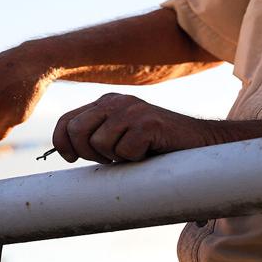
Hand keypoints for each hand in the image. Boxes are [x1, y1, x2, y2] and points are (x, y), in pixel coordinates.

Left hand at [51, 94, 213, 163]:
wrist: (199, 142)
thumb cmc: (157, 146)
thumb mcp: (121, 136)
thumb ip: (97, 135)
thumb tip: (66, 152)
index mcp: (106, 103)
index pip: (66, 121)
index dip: (62, 143)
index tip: (71, 159)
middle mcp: (116, 102)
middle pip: (77, 131)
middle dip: (88, 153)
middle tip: (111, 160)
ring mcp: (133, 111)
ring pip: (99, 143)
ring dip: (116, 158)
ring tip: (135, 153)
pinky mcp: (148, 123)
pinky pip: (125, 151)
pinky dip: (135, 160)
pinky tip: (149, 153)